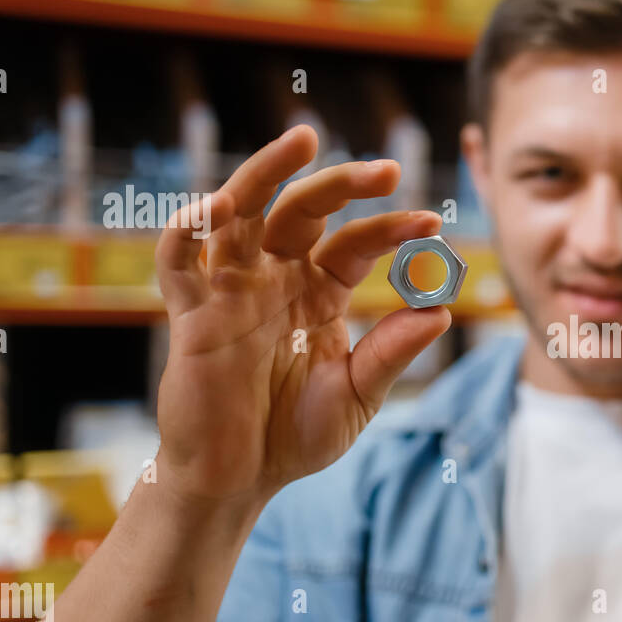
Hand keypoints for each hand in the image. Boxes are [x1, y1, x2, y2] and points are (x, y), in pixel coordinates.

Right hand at [153, 125, 449, 505]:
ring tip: (302, 141)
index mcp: (319, 294)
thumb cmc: (296, 436)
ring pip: (241, 213)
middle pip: (303, 211)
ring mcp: (231, 291)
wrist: (240, 480)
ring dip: (265, 174)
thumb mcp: (359, 395)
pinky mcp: (191, 313)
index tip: (431, 227)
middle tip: (388, 169)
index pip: (356, 244)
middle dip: (343, 184)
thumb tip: (441, 311)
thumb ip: (392, 352)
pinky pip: (179, 259)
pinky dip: (190, 227)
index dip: (391, 230)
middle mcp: (276, 280)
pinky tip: (219, 208)